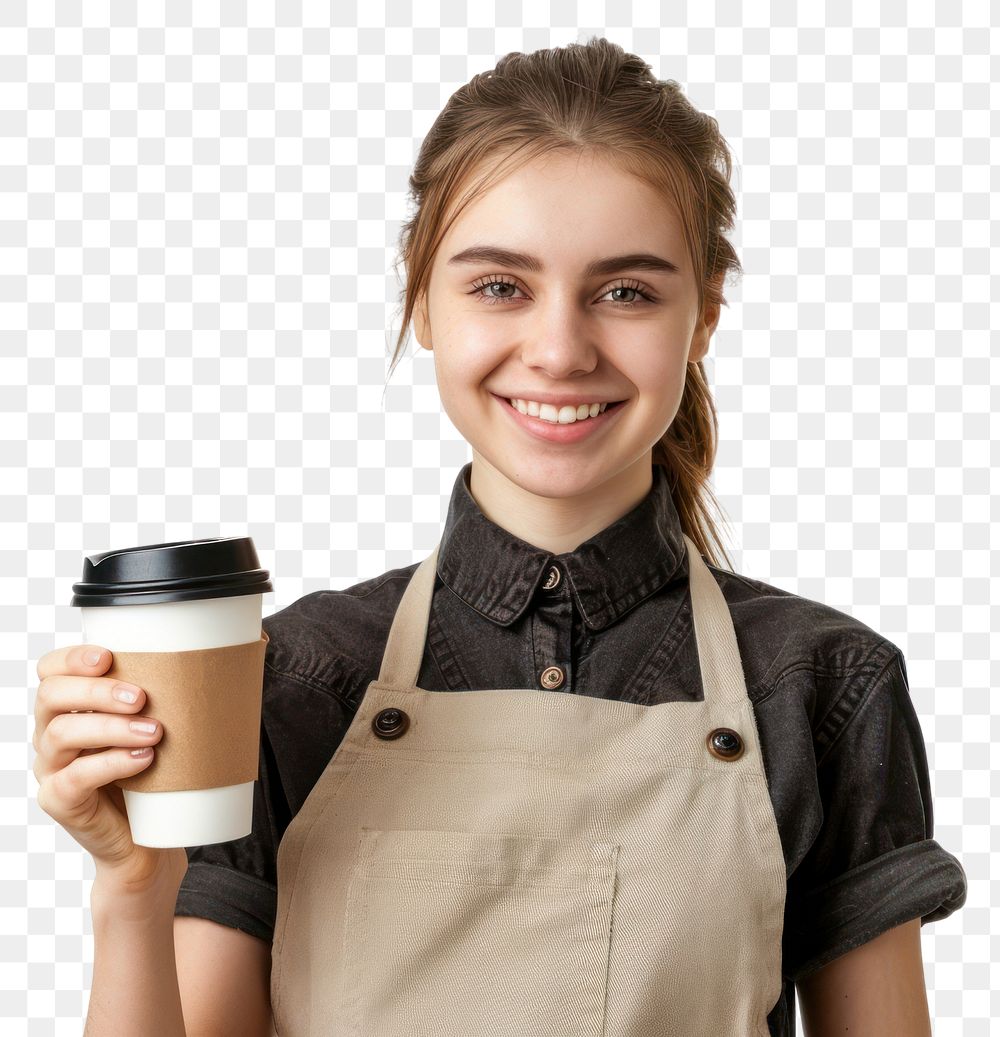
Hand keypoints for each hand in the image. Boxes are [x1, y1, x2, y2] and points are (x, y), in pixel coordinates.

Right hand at [32, 644, 188, 895]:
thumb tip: (252, 644)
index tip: (108, 656)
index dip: (72, 658)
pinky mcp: (60, 801)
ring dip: (110, 727)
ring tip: (155, 731)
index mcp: (72, 706)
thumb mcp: (168, 725)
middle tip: (142, 698)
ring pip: (62, 734)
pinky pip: (74, 778)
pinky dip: (110, 764)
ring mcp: (52, 768)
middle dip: (97, 691)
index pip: (51, 670)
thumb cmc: (160, 773)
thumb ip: (184, 689)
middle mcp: (53, 733)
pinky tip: (143, 759)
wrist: (148, 841)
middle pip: (52, 696)